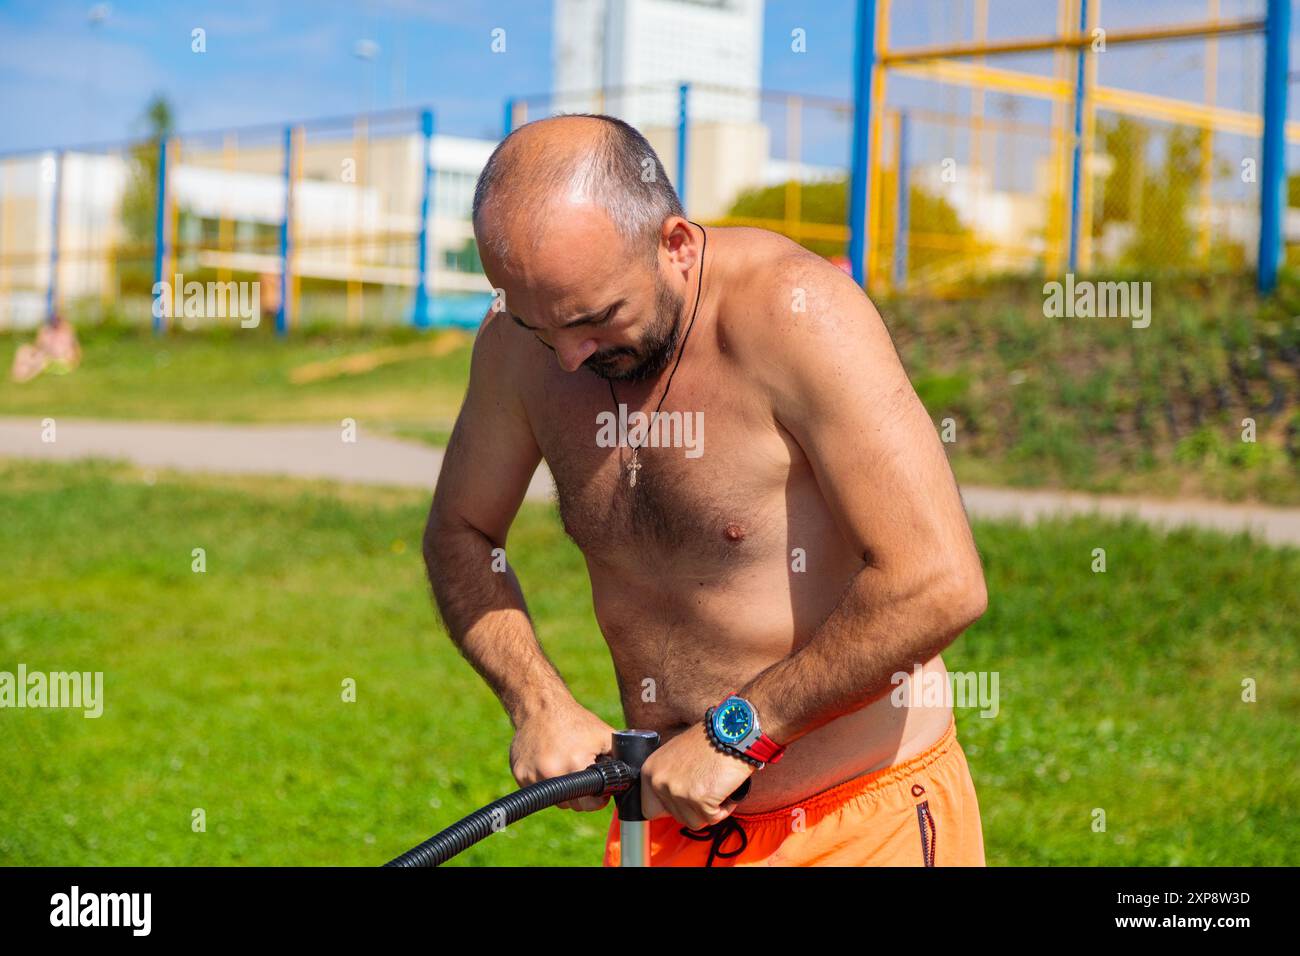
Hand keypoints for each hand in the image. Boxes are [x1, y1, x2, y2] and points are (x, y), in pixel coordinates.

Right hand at [510, 702, 616, 811]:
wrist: (540, 706)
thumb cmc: (576, 721)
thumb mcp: (604, 736)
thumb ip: (620, 758)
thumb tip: (634, 778)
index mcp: (574, 765)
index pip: (589, 804)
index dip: (598, 799)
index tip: (599, 791)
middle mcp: (551, 773)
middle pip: (572, 805)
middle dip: (582, 795)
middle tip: (583, 774)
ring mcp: (532, 775)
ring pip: (556, 801)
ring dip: (564, 791)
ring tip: (567, 766)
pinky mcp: (520, 774)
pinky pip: (539, 791)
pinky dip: (546, 783)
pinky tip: (550, 763)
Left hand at [640, 723, 755, 829]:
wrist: (730, 733)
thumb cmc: (708, 742)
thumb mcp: (675, 755)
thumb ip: (667, 778)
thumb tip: (667, 803)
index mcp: (650, 770)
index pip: (649, 809)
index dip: (670, 808)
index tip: (684, 801)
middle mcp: (659, 781)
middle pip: (675, 817)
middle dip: (694, 808)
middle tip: (707, 789)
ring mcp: (678, 791)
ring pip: (693, 821)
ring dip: (709, 810)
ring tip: (717, 789)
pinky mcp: (699, 799)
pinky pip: (712, 818)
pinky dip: (723, 809)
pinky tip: (726, 792)